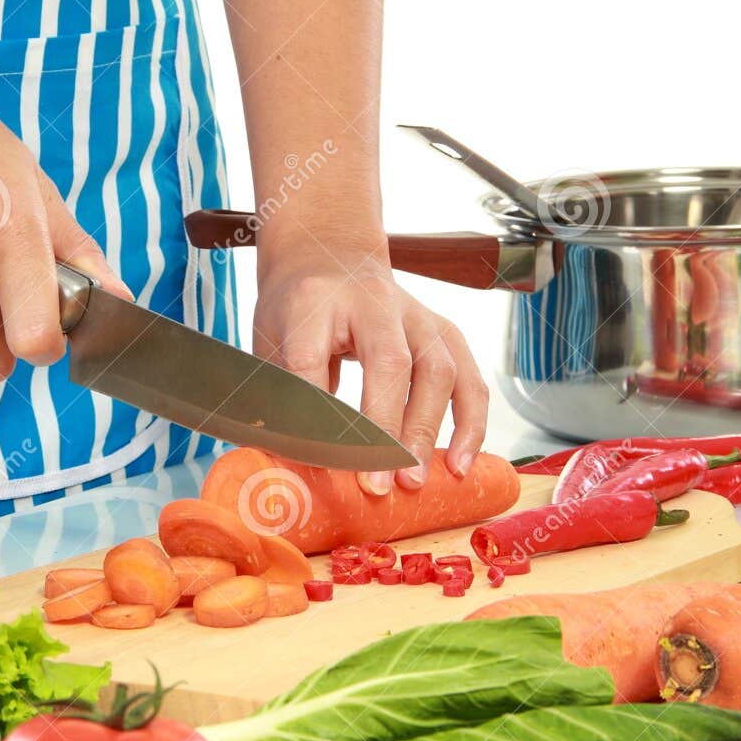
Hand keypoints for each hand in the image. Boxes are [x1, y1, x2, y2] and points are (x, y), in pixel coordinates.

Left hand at [254, 246, 488, 492]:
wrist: (330, 256)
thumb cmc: (297, 311)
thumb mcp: (269, 342)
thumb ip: (280, 396)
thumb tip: (295, 466)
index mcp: (313, 300)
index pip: (312, 357)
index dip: (315, 413)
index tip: (317, 461)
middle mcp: (373, 300)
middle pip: (389, 363)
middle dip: (386, 430)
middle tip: (377, 485)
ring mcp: (416, 313)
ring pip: (438, 370)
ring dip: (429, 432)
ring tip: (415, 483)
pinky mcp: (444, 330)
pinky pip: (469, 378)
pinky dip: (471, 423)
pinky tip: (459, 463)